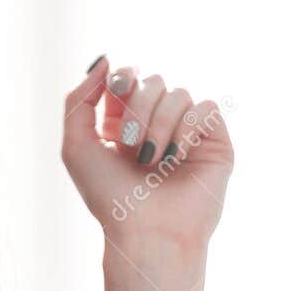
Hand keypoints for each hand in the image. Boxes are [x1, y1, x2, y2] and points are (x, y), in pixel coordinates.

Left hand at [61, 57, 234, 257]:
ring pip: (178, 93)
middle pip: (153, 81)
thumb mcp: (75, 146)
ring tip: (153, 161)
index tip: (116, 98)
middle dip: (138, 110)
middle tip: (131, 147)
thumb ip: (78, 100)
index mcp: (124, 123)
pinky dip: (187, 129)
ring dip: (159, 125)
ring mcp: (187, 132)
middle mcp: (157, 124)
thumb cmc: (109, 196)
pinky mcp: (215, 141)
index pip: (127, 78)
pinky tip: (178, 156)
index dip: (122, 81)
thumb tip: (105, 59)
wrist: (147, 230)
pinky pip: (205, 107)